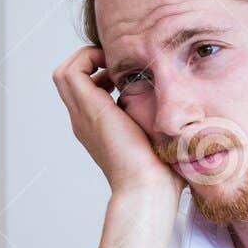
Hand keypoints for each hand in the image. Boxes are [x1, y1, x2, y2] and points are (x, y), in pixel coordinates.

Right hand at [52, 45, 180, 198]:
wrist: (148, 188)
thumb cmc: (161, 173)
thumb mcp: (158, 139)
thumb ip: (159, 121)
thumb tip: (183, 113)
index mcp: (98, 129)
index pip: (85, 91)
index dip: (100, 73)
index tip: (125, 74)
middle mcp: (84, 121)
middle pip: (69, 79)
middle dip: (91, 61)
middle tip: (117, 64)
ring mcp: (83, 116)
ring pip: (65, 73)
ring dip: (87, 58)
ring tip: (113, 62)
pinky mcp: (88, 109)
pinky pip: (71, 72)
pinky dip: (88, 59)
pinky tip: (115, 66)